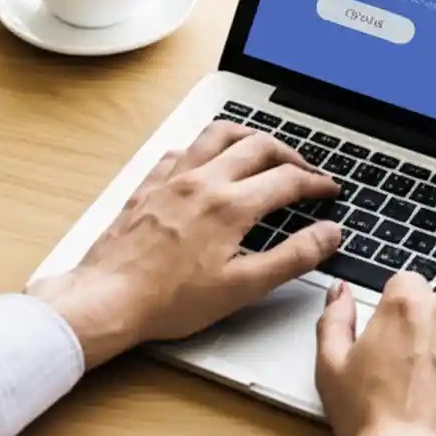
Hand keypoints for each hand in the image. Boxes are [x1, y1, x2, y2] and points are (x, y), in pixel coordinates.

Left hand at [27, 121, 341, 368]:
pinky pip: (180, 152)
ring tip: (262, 148)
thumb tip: (328, 234)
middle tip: (304, 170)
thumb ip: (293, 257)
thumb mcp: (244, 287)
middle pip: (258, 146)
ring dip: (248, 135)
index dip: (316, 182)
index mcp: (230, 206)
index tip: (329, 189)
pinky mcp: (147, 187)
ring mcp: (172, 180)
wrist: (107, 300)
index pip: (287, 180)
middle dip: (290, 154)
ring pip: (218, 135)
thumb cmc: (168, 301)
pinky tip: (205, 162)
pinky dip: (202, 149)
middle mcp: (202, 182)